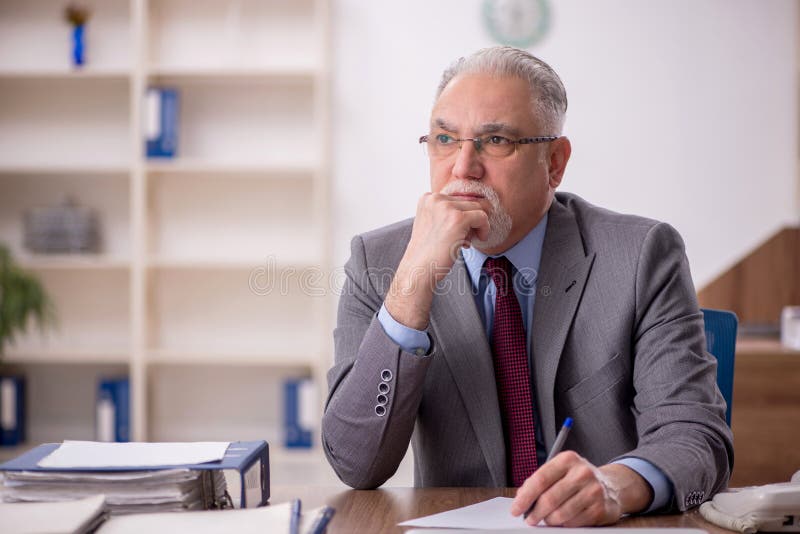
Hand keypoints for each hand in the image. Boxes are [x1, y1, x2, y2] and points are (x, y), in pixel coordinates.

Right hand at [384, 192, 489, 328]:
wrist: (419, 270)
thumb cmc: (428, 252)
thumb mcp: (433, 224)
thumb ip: (447, 213)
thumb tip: (481, 206)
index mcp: (427, 198)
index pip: (457, 200)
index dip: (461, 217)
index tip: (455, 234)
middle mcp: (435, 198)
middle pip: (468, 202)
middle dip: (470, 221)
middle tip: (462, 239)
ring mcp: (446, 207)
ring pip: (477, 208)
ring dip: (476, 226)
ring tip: (464, 241)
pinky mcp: (458, 218)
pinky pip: (482, 217)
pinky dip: (484, 229)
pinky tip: (473, 242)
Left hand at [510, 452, 652, 525]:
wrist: (610, 486)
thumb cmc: (577, 479)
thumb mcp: (559, 472)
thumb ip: (538, 482)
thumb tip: (521, 498)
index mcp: (567, 459)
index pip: (540, 479)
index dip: (525, 497)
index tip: (516, 509)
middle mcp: (582, 472)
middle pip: (549, 499)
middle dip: (535, 513)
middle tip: (529, 519)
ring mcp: (593, 491)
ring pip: (560, 514)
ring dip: (549, 520)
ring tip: (547, 518)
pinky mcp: (600, 509)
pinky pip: (573, 523)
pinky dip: (564, 524)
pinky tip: (564, 519)